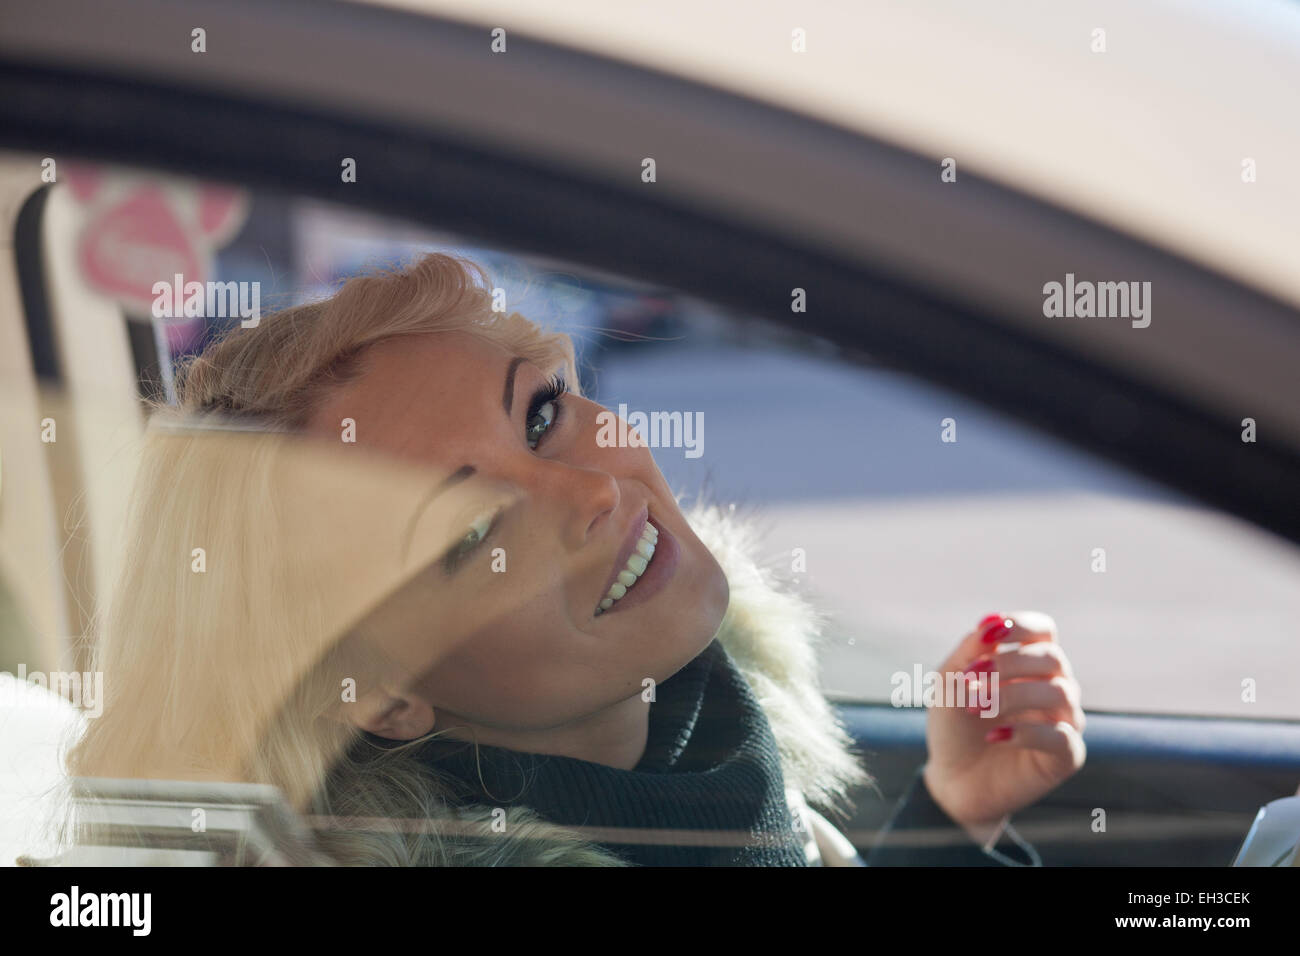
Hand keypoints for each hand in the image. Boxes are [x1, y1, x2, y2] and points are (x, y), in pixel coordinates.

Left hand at [922, 610, 1085, 843]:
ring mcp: (1064, 721)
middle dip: (1008, 664)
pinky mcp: (1066, 756)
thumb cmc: (955, 724)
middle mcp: (1054, 687)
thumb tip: (991, 621)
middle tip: (969, 681)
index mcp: (1030, 664)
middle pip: (1052, 658)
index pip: (1043, 630)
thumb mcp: (951, 682)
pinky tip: (995, 736)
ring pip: (1059, 693)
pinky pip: (1062, 736)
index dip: (1021, 626)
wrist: (952, 778)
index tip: (989, 633)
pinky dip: (1026, 731)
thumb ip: (971, 650)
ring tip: (975, 708)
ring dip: (1012, 695)